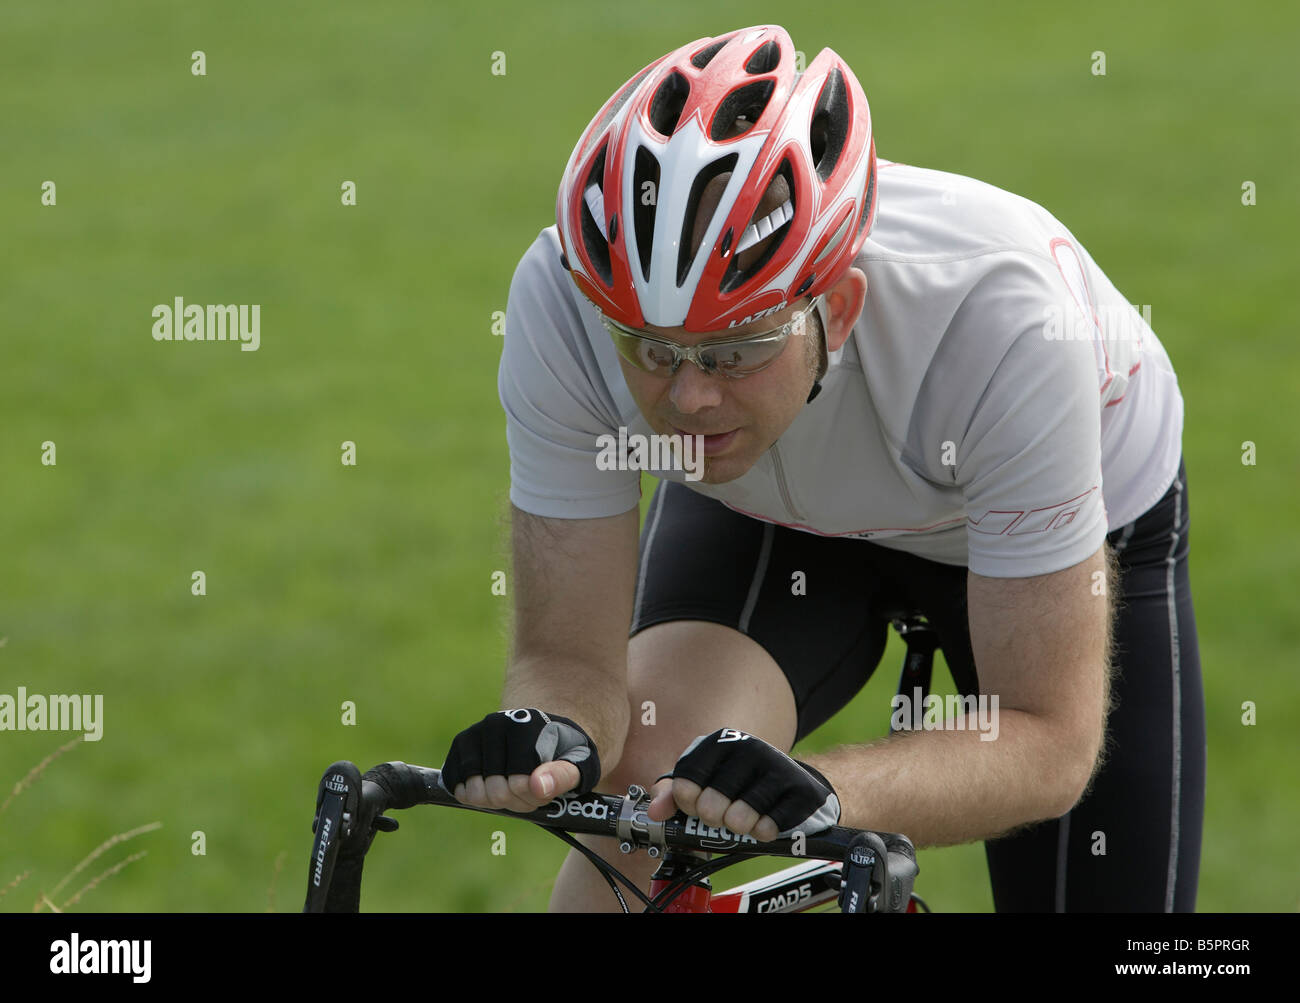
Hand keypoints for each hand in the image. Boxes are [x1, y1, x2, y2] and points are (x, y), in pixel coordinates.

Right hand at [437, 708, 600, 812]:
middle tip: (531, 789)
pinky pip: (456, 784)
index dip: (534, 797)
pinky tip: (490, 787)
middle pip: (496, 791)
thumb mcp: (580, 763)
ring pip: (474, 792)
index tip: (545, 788)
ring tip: (513, 787)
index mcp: (526, 725)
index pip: (519, 785)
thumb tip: (537, 786)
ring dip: (495, 801)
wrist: (547, 733)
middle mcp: (496, 723)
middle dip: (517, 801)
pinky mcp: (461, 744)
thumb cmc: (567, 752)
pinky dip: (472, 795)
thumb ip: (563, 776)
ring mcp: (475, 732)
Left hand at [646, 728, 839, 839]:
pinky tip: (765, 824)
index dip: (686, 803)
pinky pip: (769, 826)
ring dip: (738, 828)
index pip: (685, 781)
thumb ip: (673, 792)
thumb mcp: (706, 780)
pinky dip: (762, 833)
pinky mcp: (799, 790)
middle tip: (723, 816)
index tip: (695, 806)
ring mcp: (777, 767)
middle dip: (713, 819)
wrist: (795, 782)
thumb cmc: (742, 784)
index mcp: (720, 741)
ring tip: (743, 822)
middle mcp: (748, 748)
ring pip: (739, 818)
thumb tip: (655, 811)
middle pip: (709, 805)